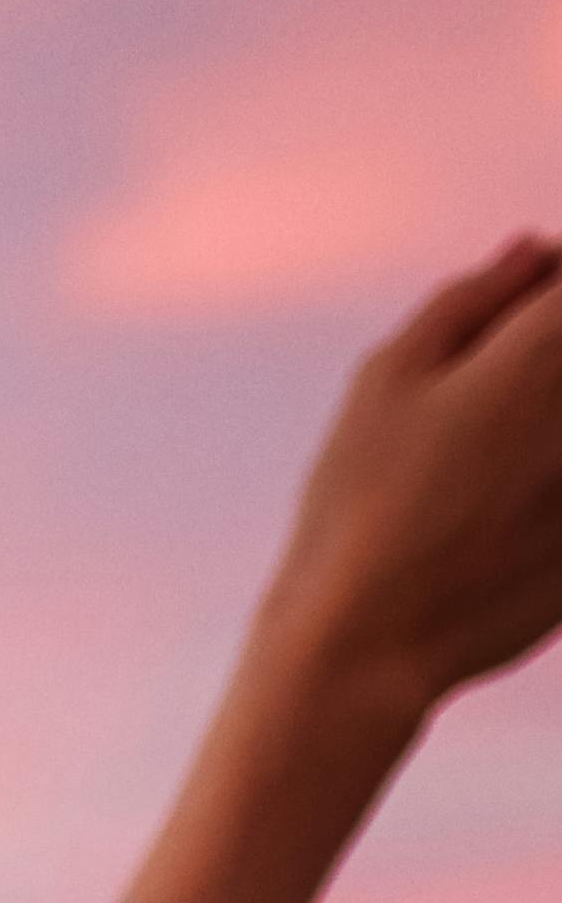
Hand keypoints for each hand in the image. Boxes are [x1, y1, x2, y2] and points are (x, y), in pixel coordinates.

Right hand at [250, 234, 561, 726]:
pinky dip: (547, 487)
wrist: (366, 649)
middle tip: (504, 392)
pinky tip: (503, 516)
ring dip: (545, 431)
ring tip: (494, 464)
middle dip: (549, 362)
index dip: (551, 282)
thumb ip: (468, 301)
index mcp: (547, 350)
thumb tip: (531, 254)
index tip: (526, 301)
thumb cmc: (361, 509)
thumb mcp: (386, 379)